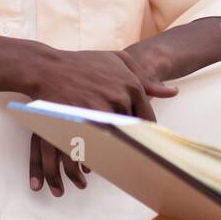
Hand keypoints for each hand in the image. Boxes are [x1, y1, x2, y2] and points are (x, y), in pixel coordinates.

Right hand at [28, 48, 176, 196]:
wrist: (48, 68)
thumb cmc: (85, 63)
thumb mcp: (118, 60)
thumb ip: (146, 77)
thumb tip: (172, 92)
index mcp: (131, 85)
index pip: (147, 118)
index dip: (144, 132)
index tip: (140, 141)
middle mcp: (119, 98)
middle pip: (132, 131)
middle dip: (128, 141)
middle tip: (124, 150)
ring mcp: (100, 110)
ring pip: (116, 140)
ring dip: (112, 151)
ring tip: (107, 157)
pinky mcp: (83, 121)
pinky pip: (96, 144)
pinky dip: (95, 153)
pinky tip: (91, 159)